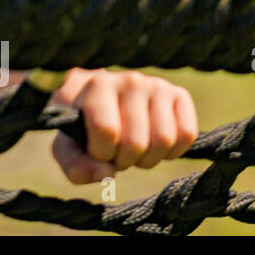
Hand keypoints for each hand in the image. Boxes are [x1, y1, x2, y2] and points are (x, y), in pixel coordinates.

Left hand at [48, 68, 198, 183]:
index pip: (106, 129)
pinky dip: (172, 151)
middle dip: (124, 160)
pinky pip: (187, 134)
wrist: (104, 105)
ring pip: (164, 140)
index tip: (96, 149)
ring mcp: (156, 85)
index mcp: (95, 86)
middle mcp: (128, 80)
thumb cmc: (83, 128)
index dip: (102, 153)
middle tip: (116, 152)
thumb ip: (75, 164)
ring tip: (133, 149)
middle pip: (136, 142)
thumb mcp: (67, 146)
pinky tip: (154, 145)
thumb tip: (105, 174)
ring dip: (148, 159)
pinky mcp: (178, 94)